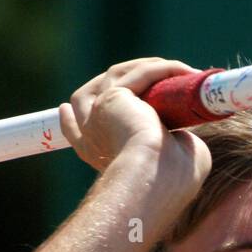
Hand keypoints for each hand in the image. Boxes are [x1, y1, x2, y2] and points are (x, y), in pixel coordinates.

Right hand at [59, 58, 211, 191]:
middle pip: (87, 96)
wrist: (155, 180)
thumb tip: (182, 134)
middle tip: (147, 71)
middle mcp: (91, 135)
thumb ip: (173, 146)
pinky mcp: (112, 97)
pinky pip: (139, 74)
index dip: (71, 120)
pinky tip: (184, 71)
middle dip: (113, 79)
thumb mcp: (170, 163)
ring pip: (116, 76)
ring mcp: (97, 114)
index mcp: (99, 155)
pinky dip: (162, 70)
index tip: (66, 109)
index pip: (77, 133)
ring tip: (178, 71)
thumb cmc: (168, 184)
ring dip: (147, 68)